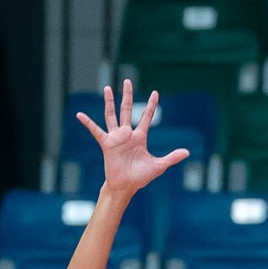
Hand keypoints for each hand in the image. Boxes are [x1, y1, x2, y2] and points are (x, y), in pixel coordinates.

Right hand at [76, 80, 190, 197]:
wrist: (125, 186)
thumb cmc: (140, 177)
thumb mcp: (159, 166)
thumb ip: (171, 157)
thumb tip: (187, 152)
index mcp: (140, 137)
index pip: (147, 117)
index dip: (151, 105)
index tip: (155, 93)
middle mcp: (127, 134)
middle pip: (127, 110)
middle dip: (128, 95)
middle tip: (127, 81)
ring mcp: (116, 138)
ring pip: (112, 115)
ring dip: (109, 102)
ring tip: (108, 88)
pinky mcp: (106, 144)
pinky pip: (96, 131)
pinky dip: (87, 123)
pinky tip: (80, 115)